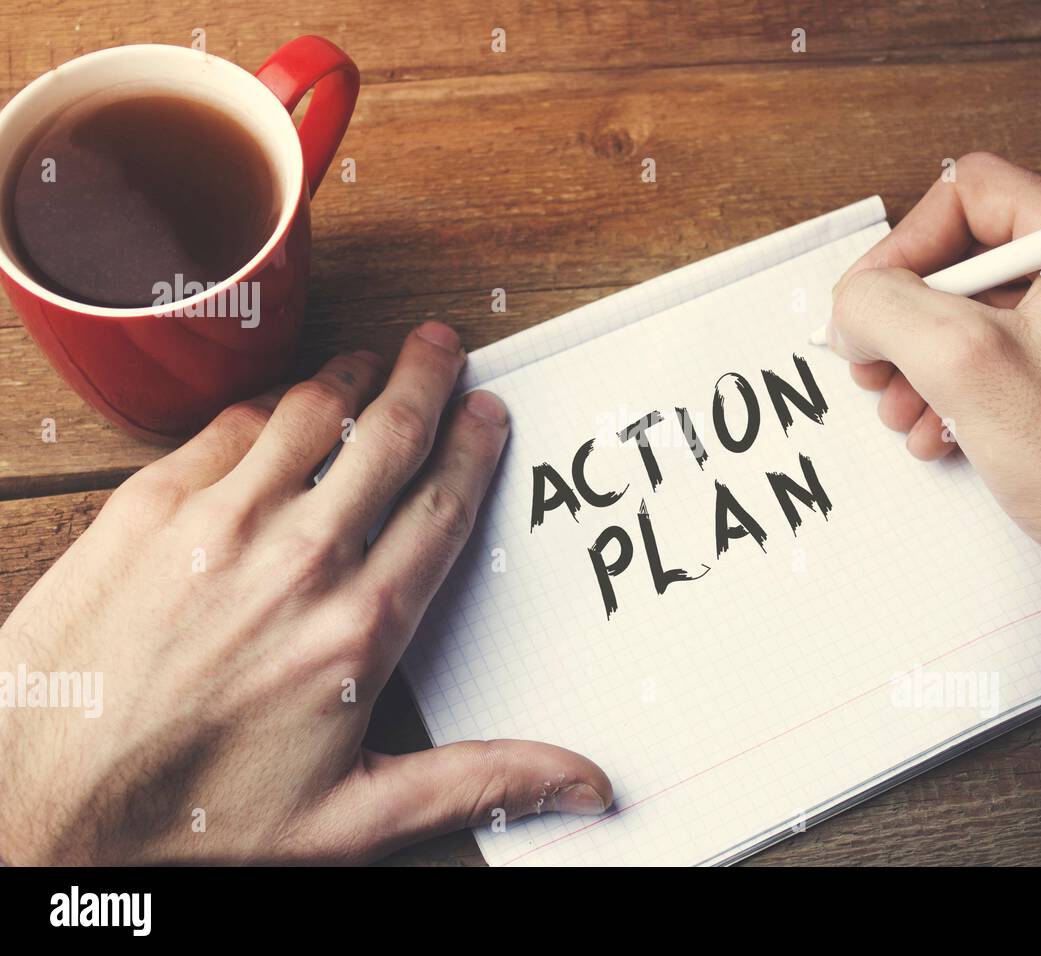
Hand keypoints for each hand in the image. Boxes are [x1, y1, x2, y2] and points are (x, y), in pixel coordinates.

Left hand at [0, 321, 611, 863]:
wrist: (43, 806)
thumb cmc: (198, 818)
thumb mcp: (355, 817)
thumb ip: (478, 779)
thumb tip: (583, 782)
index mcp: (359, 627)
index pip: (440, 504)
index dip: (472, 445)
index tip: (485, 412)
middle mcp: (299, 559)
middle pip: (387, 437)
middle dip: (425, 378)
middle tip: (442, 344)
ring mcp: (219, 523)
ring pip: (310, 414)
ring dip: (351, 376)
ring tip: (371, 359)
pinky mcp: (148, 507)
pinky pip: (228, 428)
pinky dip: (267, 407)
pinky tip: (278, 408)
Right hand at [829, 153, 1040, 633]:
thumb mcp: (965, 368)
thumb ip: (888, 311)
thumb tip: (850, 304)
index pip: (971, 194)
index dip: (904, 246)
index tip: (866, 304)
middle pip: (969, 260)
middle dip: (907, 318)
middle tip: (872, 363)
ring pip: (981, 318)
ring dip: (923, 363)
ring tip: (899, 410)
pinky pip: (1007, 364)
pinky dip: (959, 394)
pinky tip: (937, 435)